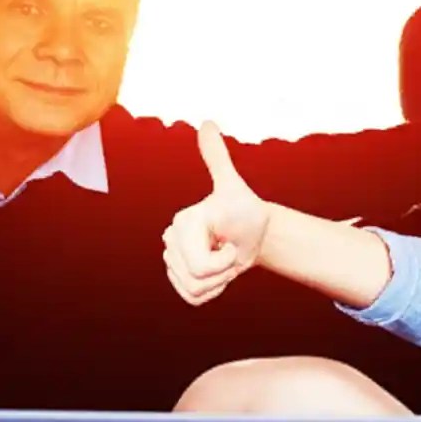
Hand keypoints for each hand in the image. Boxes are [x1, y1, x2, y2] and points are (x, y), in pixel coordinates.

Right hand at [163, 122, 270, 305]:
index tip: (232, 240)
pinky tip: (217, 272)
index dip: (226, 261)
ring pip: (195, 292)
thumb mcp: (235, 188)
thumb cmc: (245, 209)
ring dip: (218, 282)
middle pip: (198, 281)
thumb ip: (218, 158)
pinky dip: (211, 291)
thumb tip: (206, 122)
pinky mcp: (176, 275)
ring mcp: (171, 258)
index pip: (203, 267)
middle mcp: (170, 239)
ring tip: (224, 259)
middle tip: (230, 250)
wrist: (250, 232)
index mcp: (182, 223)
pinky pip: (193, 298)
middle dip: (223, 273)